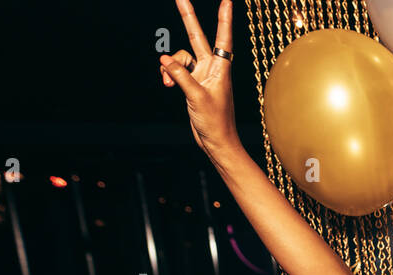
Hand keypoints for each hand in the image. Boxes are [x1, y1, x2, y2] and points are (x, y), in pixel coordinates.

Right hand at [158, 0, 238, 160]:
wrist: (216, 142)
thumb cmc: (215, 123)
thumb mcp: (196, 97)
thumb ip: (180, 76)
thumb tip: (165, 60)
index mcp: (221, 69)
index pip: (222, 38)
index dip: (224, 19)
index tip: (228, 1)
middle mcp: (212, 68)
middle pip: (197, 37)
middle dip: (188, 17)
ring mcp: (201, 75)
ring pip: (180, 58)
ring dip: (170, 67)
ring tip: (168, 83)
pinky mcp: (193, 84)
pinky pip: (176, 71)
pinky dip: (169, 75)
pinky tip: (167, 85)